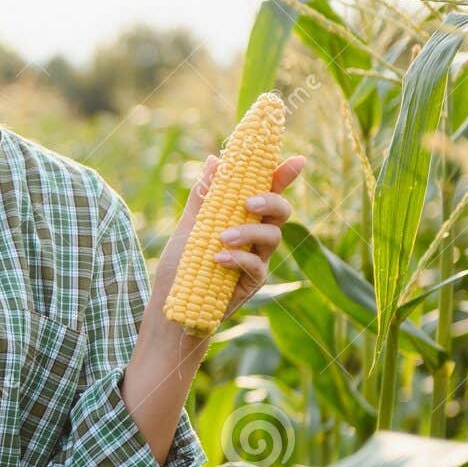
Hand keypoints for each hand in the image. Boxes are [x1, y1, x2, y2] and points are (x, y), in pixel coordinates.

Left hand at [154, 152, 304, 322]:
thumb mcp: (188, 227)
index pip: (266, 190)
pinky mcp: (253, 282)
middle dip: (272, 201)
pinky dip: (239, 259)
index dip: (283, 175)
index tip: (297, 160)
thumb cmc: (180, 266)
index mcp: (241, 217)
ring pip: (273, 237)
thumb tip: (214, 160)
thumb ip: (203, 197)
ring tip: (221, 238)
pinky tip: (218, 259)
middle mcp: (255, 235)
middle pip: (281, 212)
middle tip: (250, 202)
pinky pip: (258, 266)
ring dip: (248, 232)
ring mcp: (257, 258)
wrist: (171, 306)